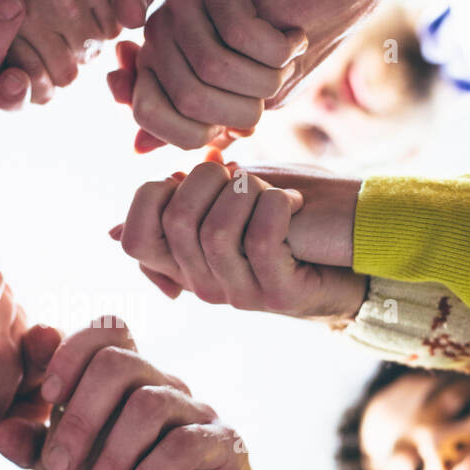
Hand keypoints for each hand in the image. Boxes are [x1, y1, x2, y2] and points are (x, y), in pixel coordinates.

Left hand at [10, 321, 261, 469]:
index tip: (48, 398)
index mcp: (124, 386)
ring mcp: (195, 412)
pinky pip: (186, 442)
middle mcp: (161, 387)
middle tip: (59, 467)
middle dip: (80, 416)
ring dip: (113, 456)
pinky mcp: (224, 443)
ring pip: (149, 402)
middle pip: (118, 361)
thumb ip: (39, 453)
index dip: (70, 352)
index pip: (103, 333)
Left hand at [108, 0, 305, 151]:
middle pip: (188, 98)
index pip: (146, 114)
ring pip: (215, 68)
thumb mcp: (230, 85)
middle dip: (243, 109)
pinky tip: (296, 38)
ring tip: (289, 62)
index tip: (237, 122)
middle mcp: (159, 30)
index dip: (196, 133)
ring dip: (267, 78)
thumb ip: (188, 117)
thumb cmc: (267, 34)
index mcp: (154, 60)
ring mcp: (182, 0)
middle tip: (274, 91)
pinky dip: (279, 48)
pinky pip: (242, 34)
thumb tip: (138, 148)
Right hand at [113, 160, 365, 319]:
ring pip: (216, 230)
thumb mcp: (230, 205)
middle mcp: (202, 285)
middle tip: (240, 174)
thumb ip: (180, 208)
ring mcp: (239, 294)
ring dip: (247, 191)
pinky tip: (292, 202)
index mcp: (182, 264)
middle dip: (206, 177)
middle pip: (175, 222)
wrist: (360, 249)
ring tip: (270, 191)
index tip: (188, 177)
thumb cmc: (292, 219)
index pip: (132, 239)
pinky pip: (260, 240)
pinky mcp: (278, 295)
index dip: (151, 195)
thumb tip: (110, 231)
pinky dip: (275, 206)